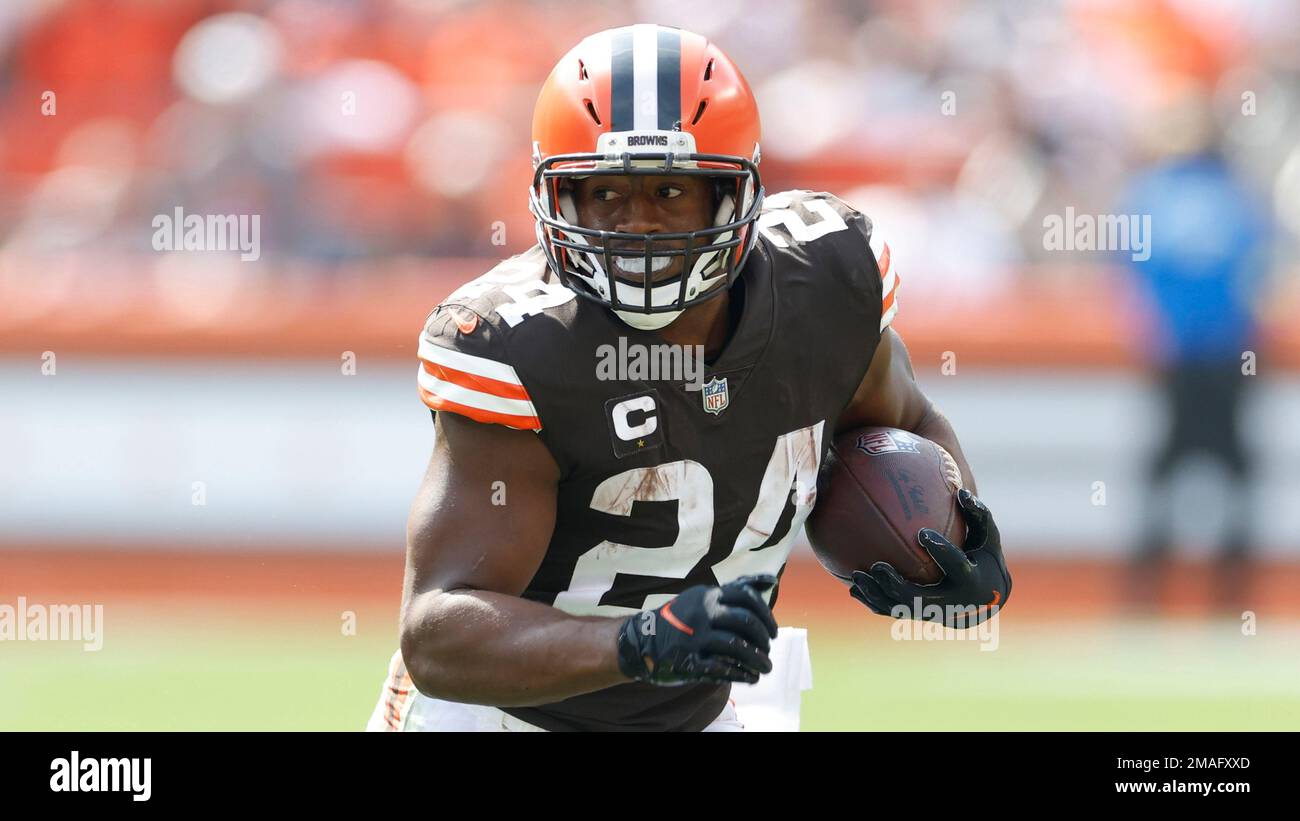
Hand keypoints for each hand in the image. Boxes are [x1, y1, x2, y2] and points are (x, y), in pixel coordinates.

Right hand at [616, 574, 779, 685]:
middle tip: (768, 651)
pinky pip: (722, 668)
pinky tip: (751, 677)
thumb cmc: (682, 618)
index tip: (773, 632)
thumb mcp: (704, 596)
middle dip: (764, 639)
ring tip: (766, 668)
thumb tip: (771, 581)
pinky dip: (742, 674)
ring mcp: (694, 636)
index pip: (747, 598)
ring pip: (737, 646)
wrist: (641, 640)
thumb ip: (736, 589)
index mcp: (708, 594)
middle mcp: (702, 612)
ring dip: (758, 659)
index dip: (766, 616)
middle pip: (745, 621)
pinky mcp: (688, 660)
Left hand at [850, 489, 1010, 626]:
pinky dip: (874, 602)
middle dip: (896, 584)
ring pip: (900, 608)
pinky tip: (854, 588)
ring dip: (877, 594)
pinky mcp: (920, 616)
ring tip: (856, 576)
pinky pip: (893, 612)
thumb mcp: (987, 537)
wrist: (986, 600)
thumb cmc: (984, 559)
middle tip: (877, 566)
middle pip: (920, 598)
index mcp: (971, 580)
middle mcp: (951, 601)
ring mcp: (933, 613)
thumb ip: (978, 515)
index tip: (922, 533)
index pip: (956, 566)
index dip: (940, 551)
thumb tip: (960, 491)